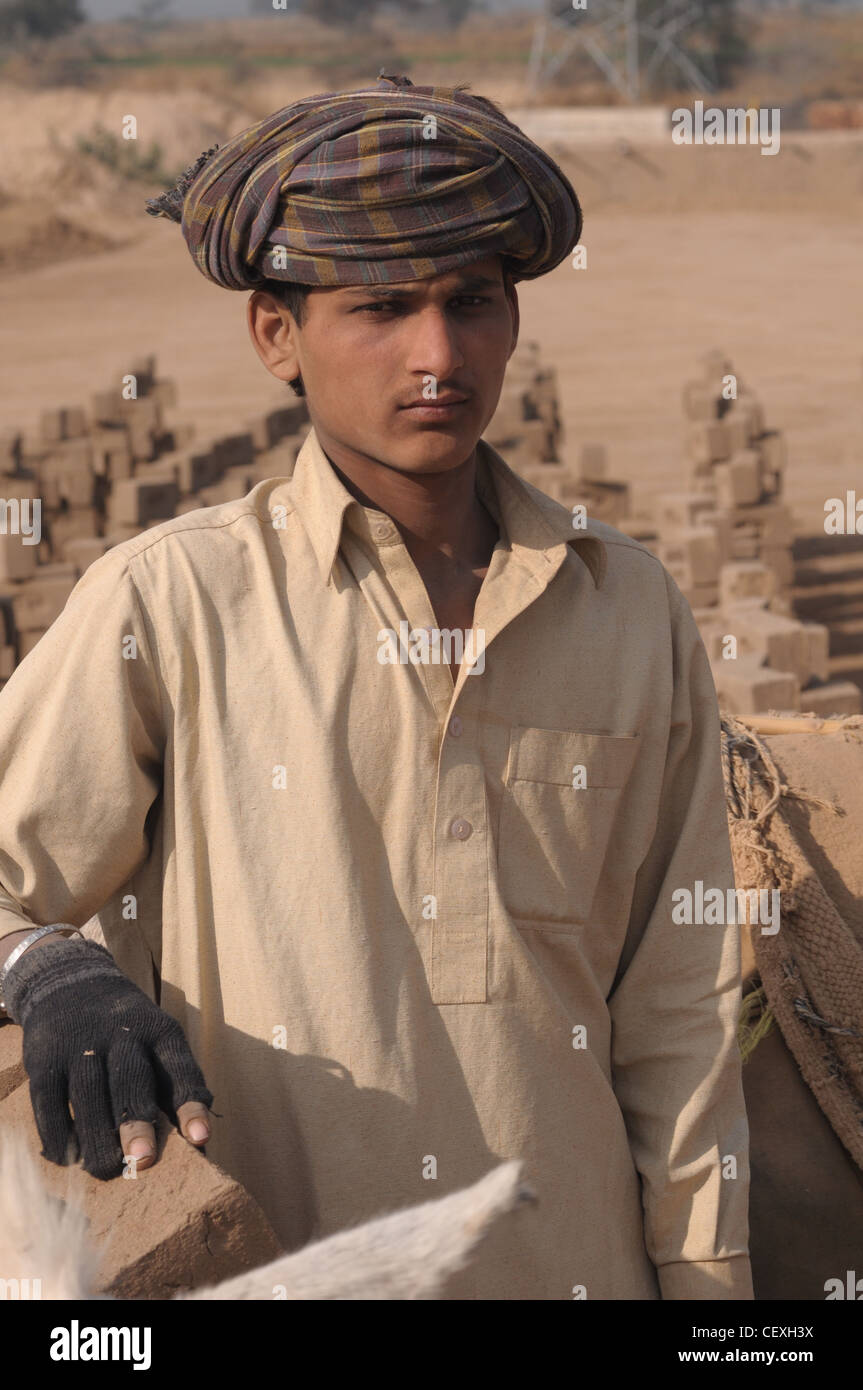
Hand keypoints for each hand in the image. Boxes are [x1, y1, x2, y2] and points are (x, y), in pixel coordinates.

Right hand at [4, 936, 213, 1179]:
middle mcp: (122, 1033)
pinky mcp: (45, 1058)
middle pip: (130, 1080)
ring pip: (88, 1096)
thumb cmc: (127, 1032)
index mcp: (159, 1031)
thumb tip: (198, 1143)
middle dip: (136, 1122)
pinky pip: (50, 1102)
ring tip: (106, 1171)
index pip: (179, 1069)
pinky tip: (68, 1158)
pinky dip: (58, 1134)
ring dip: (97, 1138)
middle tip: (143, 1160)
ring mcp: (80, 1044)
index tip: (200, 1138)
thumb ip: (174, 1085)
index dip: (189, 1104)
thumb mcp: (158, 1041)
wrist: (70, 983)